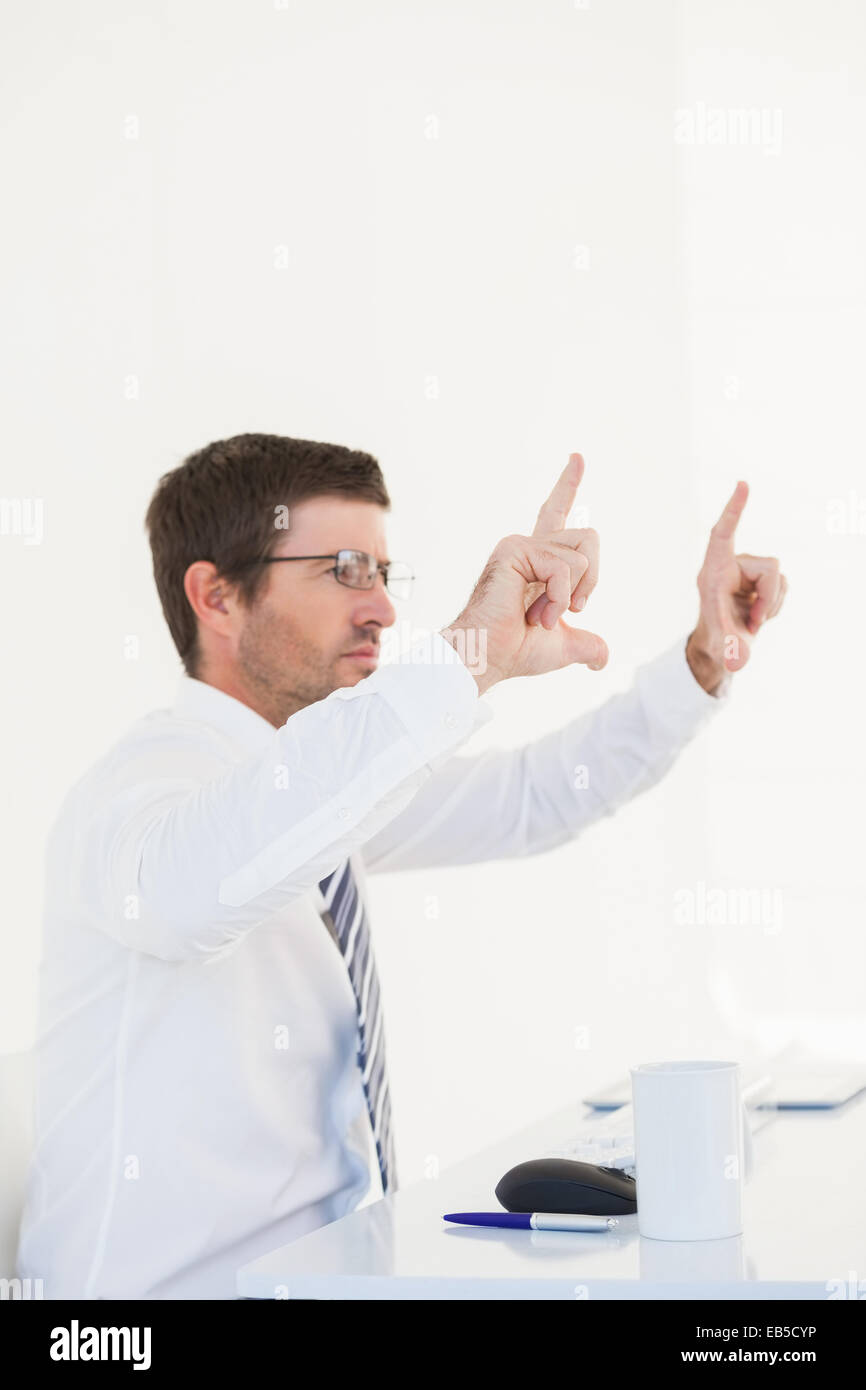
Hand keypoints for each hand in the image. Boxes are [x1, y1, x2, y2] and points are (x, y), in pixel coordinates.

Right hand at [441, 453, 607, 693]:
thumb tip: (602, 660)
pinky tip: (535, 614)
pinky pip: (564, 568)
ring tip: (540, 616)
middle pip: (590, 538)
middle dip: (591, 581)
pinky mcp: (514, 550)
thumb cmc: (514, 651)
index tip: (578, 456)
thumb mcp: (563, 646)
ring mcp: (519, 545)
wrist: (488, 660)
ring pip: (582, 555)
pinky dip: (559, 598)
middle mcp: (528, 545)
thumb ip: (586, 644)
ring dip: (572, 595)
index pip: (557, 513)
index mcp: (538, 560)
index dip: (568, 484)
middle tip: (569, 611)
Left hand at [687, 480, 787, 693]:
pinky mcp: (762, 577)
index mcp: (714, 570)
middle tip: (756, 621)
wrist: (723, 643)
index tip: (743, 484)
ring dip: (771, 604)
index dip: (733, 510)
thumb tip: (738, 663)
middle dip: (770, 598)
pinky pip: (783, 585)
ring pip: (779, 578)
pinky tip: (761, 614)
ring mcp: (749, 570)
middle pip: (770, 566)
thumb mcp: (724, 646)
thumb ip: (732, 651)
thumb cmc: (716, 638)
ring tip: (753, 619)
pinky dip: (776, 604)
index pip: (723, 533)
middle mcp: (731, 564)